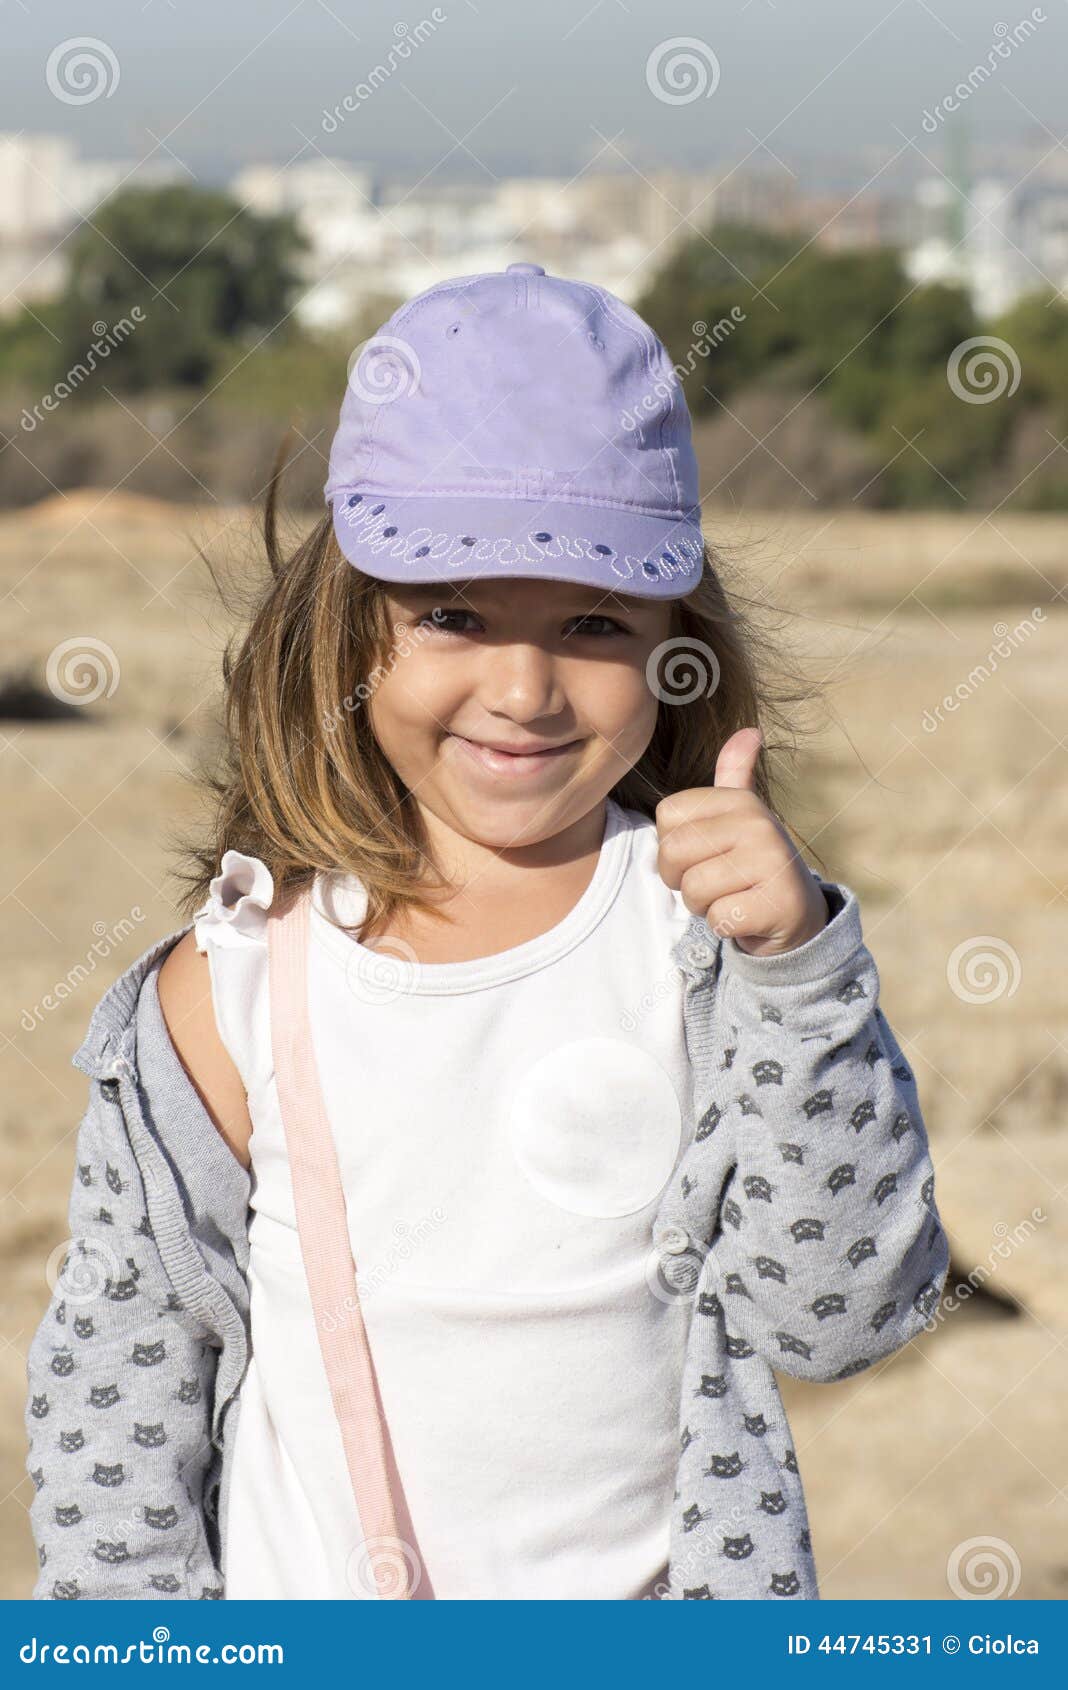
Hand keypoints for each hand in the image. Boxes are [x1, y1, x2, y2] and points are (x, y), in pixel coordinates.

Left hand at [654, 727, 828, 956]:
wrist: (796, 916)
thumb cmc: (752, 866)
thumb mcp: (740, 819)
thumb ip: (734, 775)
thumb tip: (750, 730)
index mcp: (741, 800)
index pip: (667, 814)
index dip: (672, 844)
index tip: (702, 854)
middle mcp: (759, 823)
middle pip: (674, 852)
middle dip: (682, 880)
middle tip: (714, 883)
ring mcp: (772, 862)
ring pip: (694, 889)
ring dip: (704, 906)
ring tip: (732, 898)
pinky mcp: (777, 903)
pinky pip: (719, 918)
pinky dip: (726, 927)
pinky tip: (748, 918)